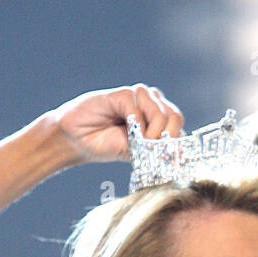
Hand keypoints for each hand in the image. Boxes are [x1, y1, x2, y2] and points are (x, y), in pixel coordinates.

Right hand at [46, 84, 184, 164]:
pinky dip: (137, 122)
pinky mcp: (123, 94)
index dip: (176, 145)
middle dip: (167, 138)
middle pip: (175, 117)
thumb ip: (156, 151)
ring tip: (139, 143)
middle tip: (153, 151)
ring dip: (153, 132)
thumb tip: (179, 157)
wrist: (78, 140)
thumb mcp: (136, 153)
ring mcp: (138, 98)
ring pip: (161, 111)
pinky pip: (139, 106)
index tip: (168, 162)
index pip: (179, 128)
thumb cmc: (106, 145)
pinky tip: (130, 131)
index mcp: (158, 119)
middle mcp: (151, 105)